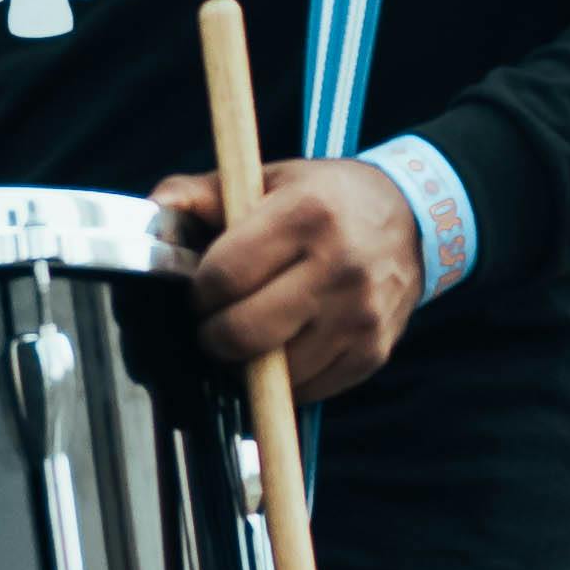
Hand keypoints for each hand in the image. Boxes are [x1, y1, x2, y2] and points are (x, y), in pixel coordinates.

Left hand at [150, 154, 425, 401]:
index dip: (199, 292)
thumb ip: (206, 193)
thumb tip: (157, 207)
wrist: (412, 220)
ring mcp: (359, 316)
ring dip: (248, 363)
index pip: (225, 276)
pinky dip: (285, 381)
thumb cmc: (325, 199)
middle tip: (217, 320)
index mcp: (307, 214)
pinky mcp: (373, 352)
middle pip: (244, 333)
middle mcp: (340, 266)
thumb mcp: (269, 179)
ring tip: (253, 331)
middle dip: (214, 334)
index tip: (202, 290)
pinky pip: (308, 391)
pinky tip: (286, 346)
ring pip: (274, 373)